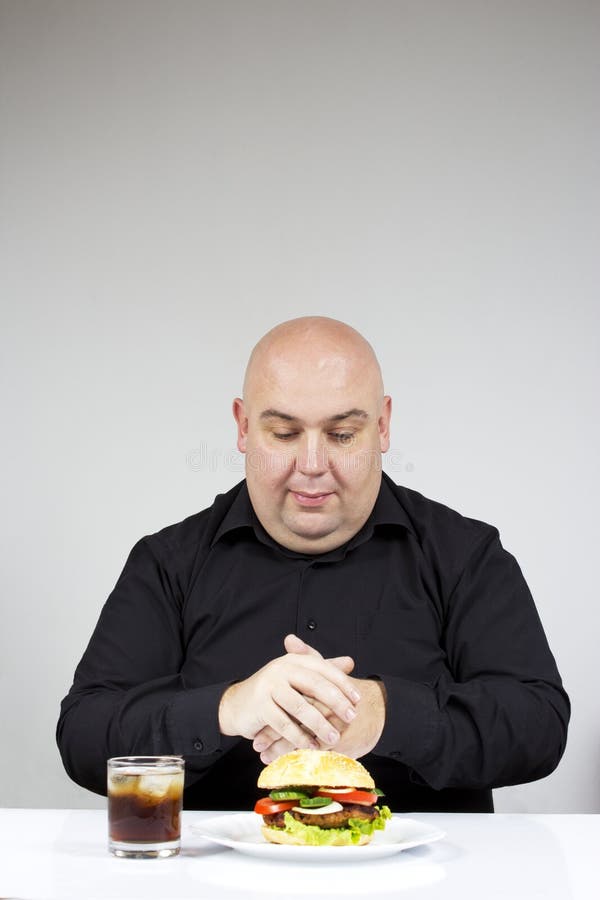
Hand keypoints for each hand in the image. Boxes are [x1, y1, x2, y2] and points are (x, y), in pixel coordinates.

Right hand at [218, 635, 359, 749]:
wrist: (237, 704)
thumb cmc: (272, 691)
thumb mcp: (297, 677)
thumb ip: (322, 670)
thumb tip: (350, 662)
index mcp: (293, 660)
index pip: (323, 668)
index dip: (342, 683)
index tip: (357, 699)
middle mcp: (281, 669)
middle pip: (315, 685)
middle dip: (336, 703)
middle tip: (352, 717)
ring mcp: (269, 686)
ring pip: (300, 706)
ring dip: (319, 724)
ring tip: (334, 737)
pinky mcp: (260, 706)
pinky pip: (284, 724)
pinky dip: (299, 736)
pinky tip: (311, 746)